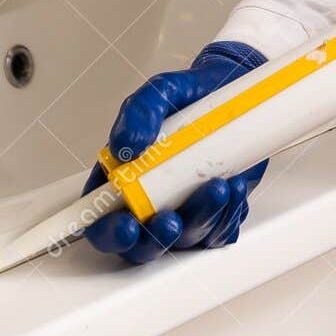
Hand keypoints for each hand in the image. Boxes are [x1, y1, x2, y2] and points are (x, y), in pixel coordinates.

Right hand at [83, 41, 267, 263]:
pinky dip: (228, 216)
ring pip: (187, 237)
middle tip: (172, 220)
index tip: (126, 225)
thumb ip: (138, 112)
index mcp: (121, 177)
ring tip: (218, 187)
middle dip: (157, 239)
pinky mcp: (217, 209)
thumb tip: (125, 146)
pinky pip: (220, 229)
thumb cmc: (189, 97)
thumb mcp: (159, 92)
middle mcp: (151, 199)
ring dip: (202, 220)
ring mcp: (185, 207)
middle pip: (142, 243)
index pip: (101, 221)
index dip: (109, 233)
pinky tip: (234, 189)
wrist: (234, 92)